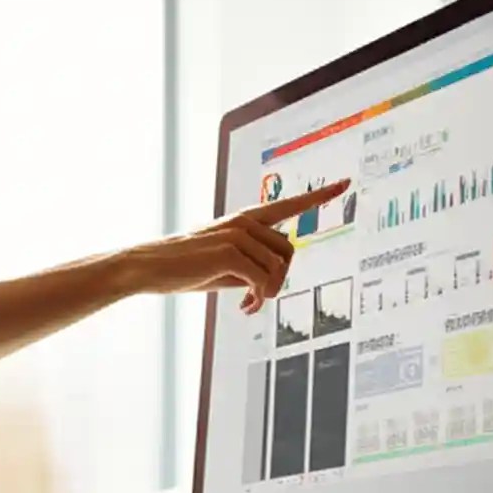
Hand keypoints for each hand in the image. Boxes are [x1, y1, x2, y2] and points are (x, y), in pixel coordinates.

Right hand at [125, 178, 350, 312]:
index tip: (344, 184)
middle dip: (280, 278)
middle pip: (289, 250)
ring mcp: (237, 234)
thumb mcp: (223, 265)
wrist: (148, 267)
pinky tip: (244, 307)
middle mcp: (244, 221)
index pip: (287, 204)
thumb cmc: (184, 268)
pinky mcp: (230, 251)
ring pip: (279, 267)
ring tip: (248, 305)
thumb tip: (272, 283)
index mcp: (243, 219)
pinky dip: (260, 298)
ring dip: (268, 292)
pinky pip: (264, 279)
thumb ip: (251, 264)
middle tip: (258, 299)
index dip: (318, 196)